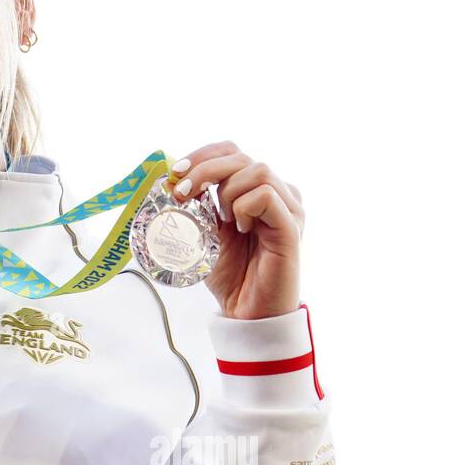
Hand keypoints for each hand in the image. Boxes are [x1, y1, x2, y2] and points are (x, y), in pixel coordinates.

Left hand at [167, 140, 304, 319]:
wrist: (247, 311)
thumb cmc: (231, 273)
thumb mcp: (205, 231)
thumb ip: (198, 204)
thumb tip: (173, 180)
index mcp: (257, 190)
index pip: (232, 152)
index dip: (203, 155)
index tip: (176, 171)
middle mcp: (278, 193)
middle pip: (242, 157)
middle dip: (205, 169)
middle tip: (182, 193)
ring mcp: (289, 208)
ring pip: (258, 170)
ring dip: (228, 191)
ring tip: (223, 220)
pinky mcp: (291, 226)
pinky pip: (266, 196)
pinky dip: (244, 207)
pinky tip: (241, 228)